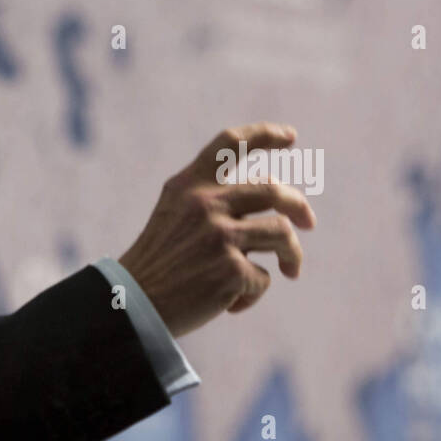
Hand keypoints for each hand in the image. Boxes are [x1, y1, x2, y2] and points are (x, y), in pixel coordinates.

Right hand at [118, 122, 316, 337]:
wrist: (132, 306)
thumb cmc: (160, 263)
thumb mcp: (175, 214)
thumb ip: (214, 198)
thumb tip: (276, 193)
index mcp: (188, 185)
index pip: (231, 143)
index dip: (264, 134)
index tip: (290, 135)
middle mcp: (205, 203)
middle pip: (273, 190)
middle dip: (298, 205)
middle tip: (308, 223)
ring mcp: (219, 235)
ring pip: (281, 233)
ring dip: (292, 254)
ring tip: (291, 271)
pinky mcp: (230, 270)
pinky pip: (263, 277)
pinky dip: (253, 292)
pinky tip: (231, 304)